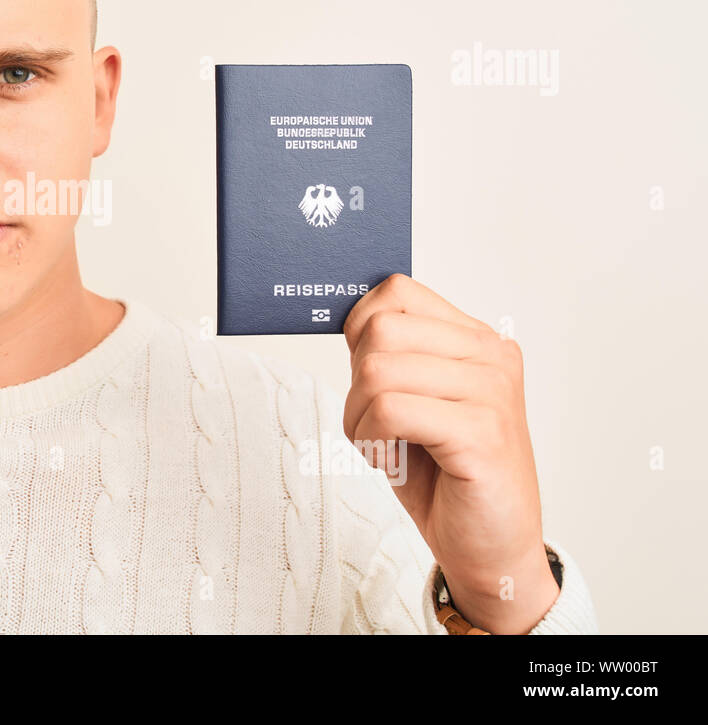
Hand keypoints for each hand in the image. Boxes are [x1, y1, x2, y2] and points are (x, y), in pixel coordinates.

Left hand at [341, 273, 558, 633]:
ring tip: (384, 445)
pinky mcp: (482, 432)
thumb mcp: (411, 399)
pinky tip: (391, 460)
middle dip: (355, 382)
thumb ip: (391, 356)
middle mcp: (491, 356)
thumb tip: (348, 319)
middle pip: (381, 330)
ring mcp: (492, 391)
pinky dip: (371, 439)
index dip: (359, 330)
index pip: (396, 291)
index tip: (365, 377)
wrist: (491, 547)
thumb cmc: (445, 475)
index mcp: (477, 339)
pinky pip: (389, 410)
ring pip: (378, 371)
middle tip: (372, 424)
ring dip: (358, 418)